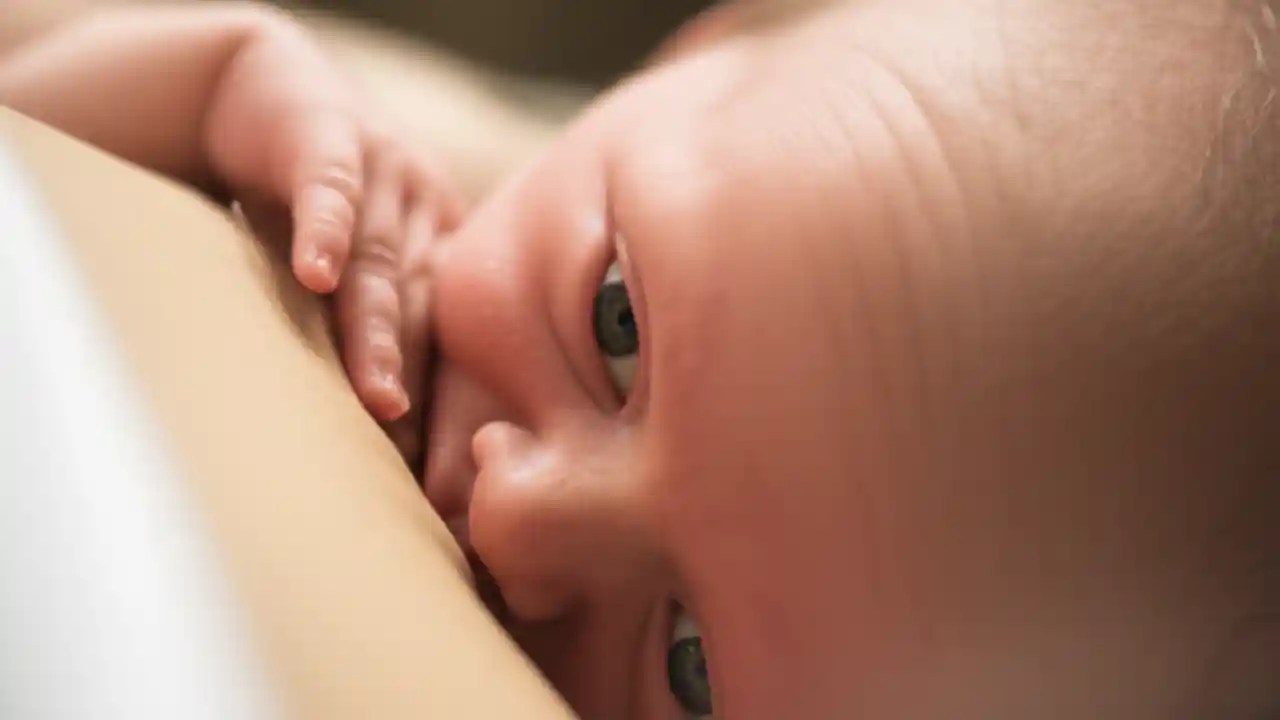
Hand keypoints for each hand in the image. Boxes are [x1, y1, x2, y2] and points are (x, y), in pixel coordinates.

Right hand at [204, 12, 461, 426]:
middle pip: (420, 314)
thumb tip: (367, 434)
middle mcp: (425, 215)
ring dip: (378, 334)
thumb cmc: (308, 199)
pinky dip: (324, 232)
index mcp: (438, 252)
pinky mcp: (332, 138)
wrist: (266, 89)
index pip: (439, 339)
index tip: (429, 479)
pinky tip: (315, 275)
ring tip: (379, 400)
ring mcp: (386, 173)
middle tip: (417, 463)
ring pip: (383, 265)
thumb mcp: (343, 263)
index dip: (433, 404)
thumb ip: (359, 327)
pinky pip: (330, 190)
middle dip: (416, 387)